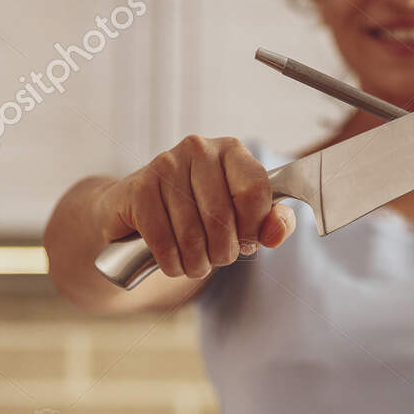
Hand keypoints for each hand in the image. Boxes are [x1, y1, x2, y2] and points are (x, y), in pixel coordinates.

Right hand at [95, 136, 295, 279]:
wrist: (139, 212)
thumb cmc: (199, 213)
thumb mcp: (242, 216)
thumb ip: (272, 222)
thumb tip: (275, 233)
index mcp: (231, 151)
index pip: (254, 192)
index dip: (252, 229)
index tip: (245, 240)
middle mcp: (198, 149)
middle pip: (222, 219)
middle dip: (223, 253)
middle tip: (216, 257)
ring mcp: (165, 165)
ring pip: (191, 236)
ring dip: (196, 264)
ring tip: (195, 262)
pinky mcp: (138, 188)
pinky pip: (163, 242)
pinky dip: (172, 264)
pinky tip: (173, 262)